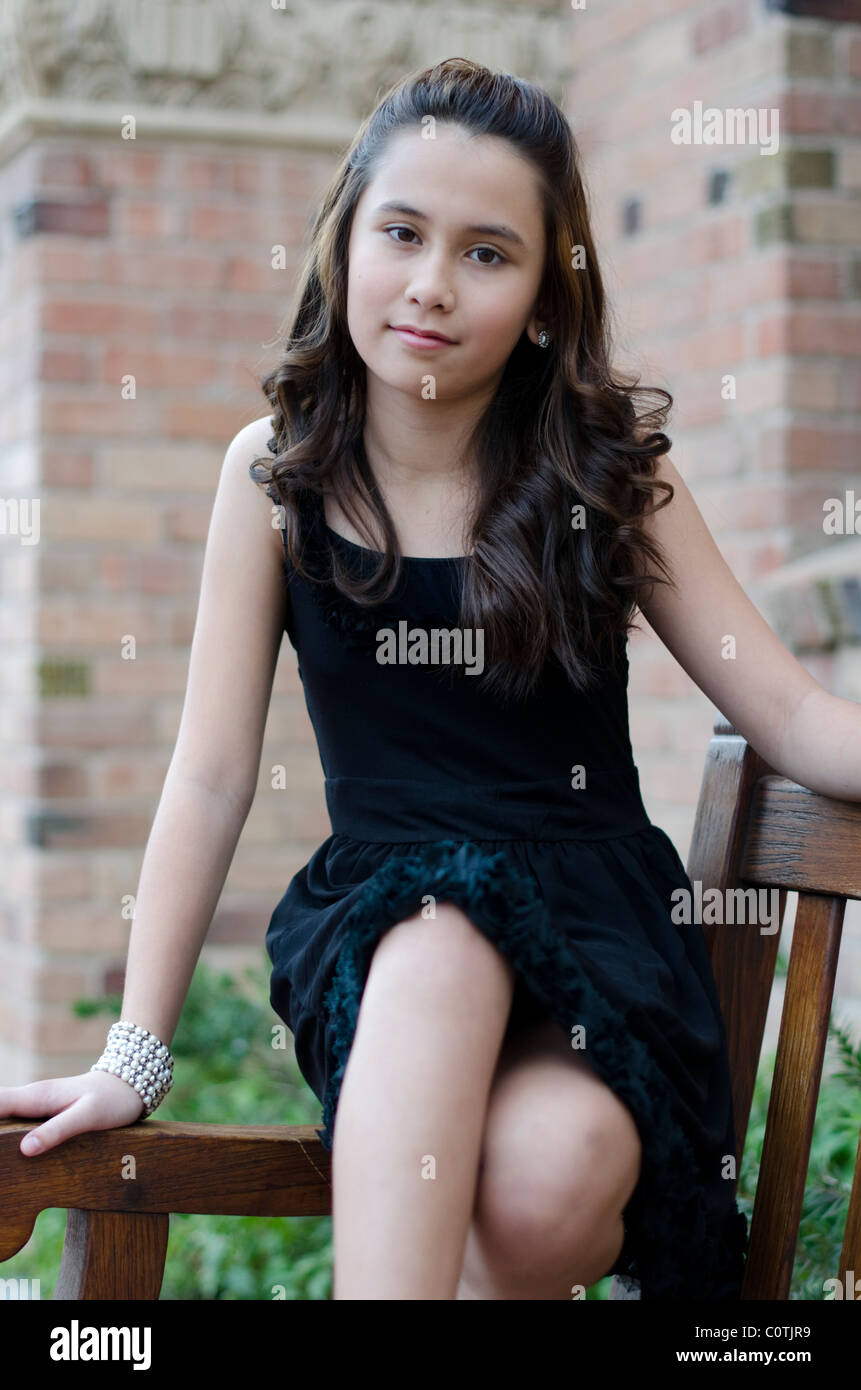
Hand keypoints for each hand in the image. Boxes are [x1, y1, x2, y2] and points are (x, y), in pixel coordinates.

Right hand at [0, 1070, 146, 1154]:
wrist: (129, 1084)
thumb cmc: (111, 1100)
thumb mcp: (88, 1117)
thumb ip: (57, 1131)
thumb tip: (24, 1150)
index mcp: (36, 1097)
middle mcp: (30, 1098)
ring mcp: (33, 1104)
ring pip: (0, 1115)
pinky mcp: (39, 1112)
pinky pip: (12, 1120)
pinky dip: (2, 1131)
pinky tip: (3, 1148)